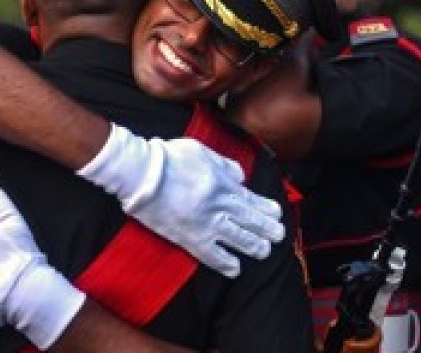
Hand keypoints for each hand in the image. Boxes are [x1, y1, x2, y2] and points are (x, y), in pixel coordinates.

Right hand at [77, 124, 284, 277]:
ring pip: (237, 239)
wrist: (141, 174)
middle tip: (279, 236)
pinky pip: (212, 255)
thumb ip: (225, 164)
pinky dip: (226, 263)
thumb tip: (241, 177)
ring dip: (254, 247)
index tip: (277, 214)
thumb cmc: (169, 158)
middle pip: (249, 221)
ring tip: (264, 251)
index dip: (266, 209)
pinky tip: (236, 269)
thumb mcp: (202, 151)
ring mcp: (205, 224)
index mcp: (222, 183)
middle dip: (267, 229)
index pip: (251, 199)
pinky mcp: (189, 238)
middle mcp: (219, 205)